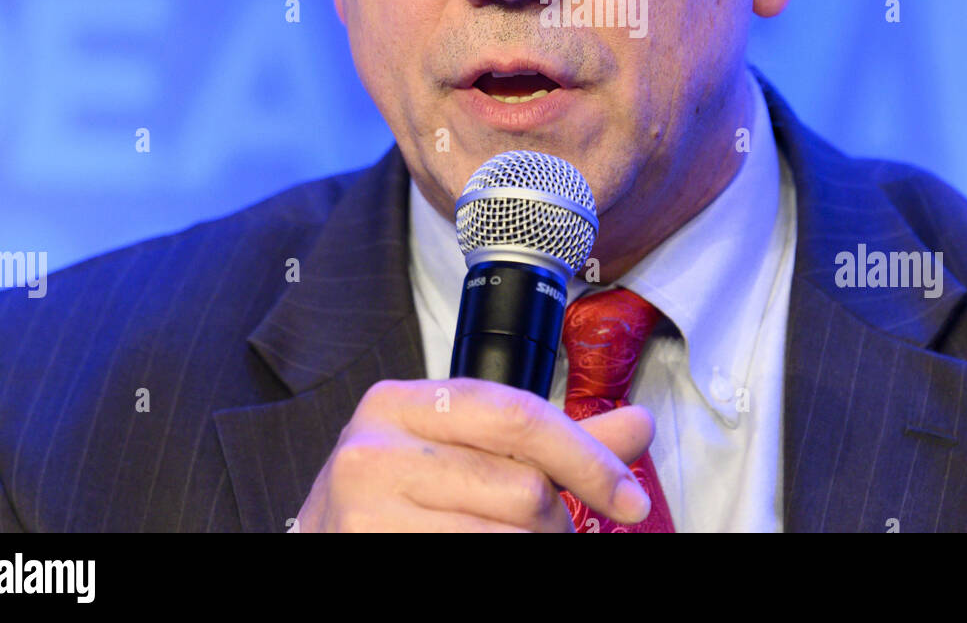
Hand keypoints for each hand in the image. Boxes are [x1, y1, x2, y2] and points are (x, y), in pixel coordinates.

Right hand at [294, 377, 654, 531]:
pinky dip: (502, 563)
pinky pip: (474, 562)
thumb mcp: (465, 450)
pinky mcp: (367, 553)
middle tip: (544, 530)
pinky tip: (484, 554)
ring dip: (530, 548)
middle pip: (521, 488)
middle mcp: (374, 450)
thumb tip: (640, 424)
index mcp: (401, 403)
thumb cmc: (401, 500)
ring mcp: (365, 512)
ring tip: (510, 542)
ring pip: (508, 539)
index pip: (519, 417)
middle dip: (552, 520)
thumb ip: (553, 440)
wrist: (326, 539)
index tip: (631, 499)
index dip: (588, 460)